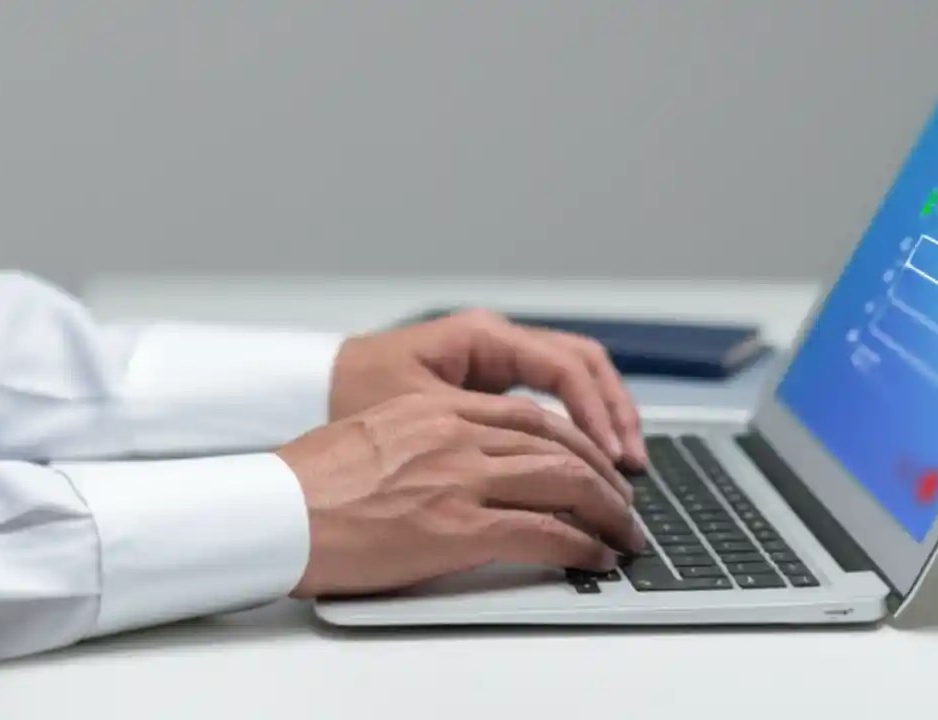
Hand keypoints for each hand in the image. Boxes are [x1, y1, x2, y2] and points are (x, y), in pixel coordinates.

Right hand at [279, 391, 644, 597]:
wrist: (271, 513)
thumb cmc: (308, 483)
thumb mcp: (377, 436)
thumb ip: (430, 439)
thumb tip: (466, 466)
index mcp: (437, 409)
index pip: (530, 416)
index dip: (575, 440)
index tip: (594, 462)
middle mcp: (457, 434)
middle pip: (558, 444)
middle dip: (603, 475)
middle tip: (624, 501)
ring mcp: (460, 479)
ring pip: (563, 481)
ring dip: (606, 509)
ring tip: (626, 532)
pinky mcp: (458, 528)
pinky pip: (543, 532)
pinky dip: (581, 545)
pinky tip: (597, 557)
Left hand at [329, 309, 646, 467]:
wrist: (306, 390)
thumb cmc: (351, 400)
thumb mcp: (416, 418)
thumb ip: (482, 434)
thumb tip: (546, 467)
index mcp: (480, 336)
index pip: (564, 368)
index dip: (597, 414)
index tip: (612, 459)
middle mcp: (496, 339)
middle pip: (583, 365)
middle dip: (614, 413)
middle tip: (631, 465)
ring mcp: (496, 357)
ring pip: (575, 376)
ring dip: (604, 417)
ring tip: (624, 466)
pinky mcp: (490, 381)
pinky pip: (552, 394)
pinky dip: (578, 422)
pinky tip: (590, 459)